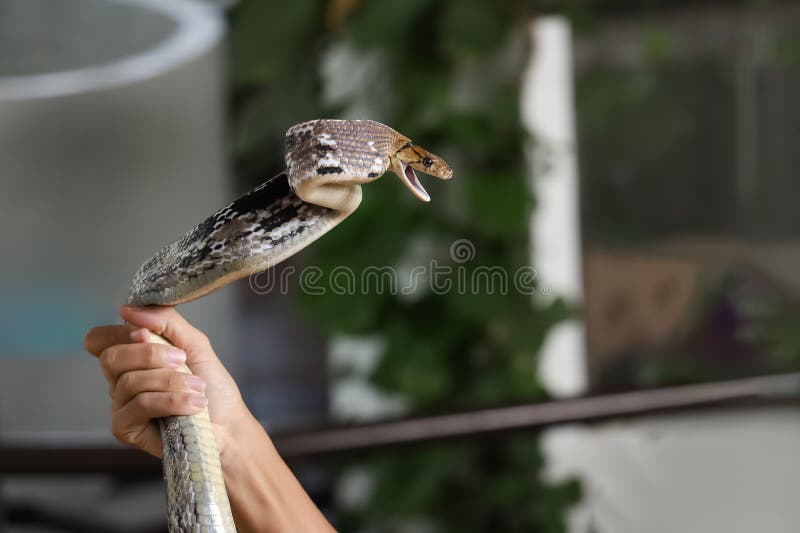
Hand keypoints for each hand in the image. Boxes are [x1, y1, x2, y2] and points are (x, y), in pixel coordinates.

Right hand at [84, 305, 250, 457]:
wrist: (229, 425)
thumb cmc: (212, 387)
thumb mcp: (194, 344)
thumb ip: (166, 322)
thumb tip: (127, 310)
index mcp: (131, 358)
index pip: (100, 339)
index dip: (118, 333)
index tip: (147, 334)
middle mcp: (120, 381)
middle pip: (110, 357)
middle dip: (150, 355)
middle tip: (182, 360)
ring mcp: (121, 406)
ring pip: (130, 381)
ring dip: (171, 381)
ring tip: (197, 387)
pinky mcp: (126, 429)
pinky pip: (140, 405)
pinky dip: (171, 401)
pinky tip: (194, 405)